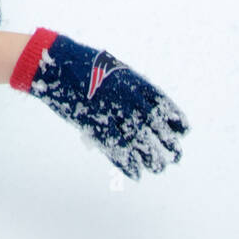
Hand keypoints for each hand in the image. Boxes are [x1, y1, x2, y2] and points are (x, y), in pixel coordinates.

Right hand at [18, 29, 189, 179]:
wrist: (55, 64)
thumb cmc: (83, 63)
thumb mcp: (113, 69)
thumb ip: (130, 87)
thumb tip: (144, 108)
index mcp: (135, 82)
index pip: (164, 106)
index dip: (176, 121)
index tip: (183, 132)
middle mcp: (129, 98)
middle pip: (157, 128)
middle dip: (169, 145)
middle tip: (175, 156)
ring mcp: (113, 112)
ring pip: (141, 143)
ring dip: (153, 158)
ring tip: (158, 167)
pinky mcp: (96, 126)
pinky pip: (118, 150)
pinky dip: (129, 165)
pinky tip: (137, 174)